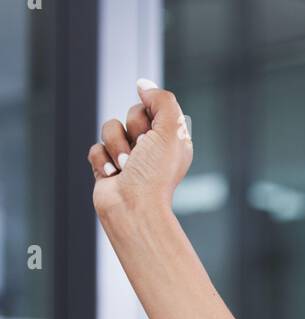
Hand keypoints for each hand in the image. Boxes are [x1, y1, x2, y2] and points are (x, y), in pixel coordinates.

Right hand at [87, 78, 192, 219]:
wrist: (133, 209)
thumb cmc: (155, 175)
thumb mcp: (171, 130)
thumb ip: (162, 99)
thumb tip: (143, 84)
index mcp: (171, 140)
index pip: (153, 106)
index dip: (149, 114)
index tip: (154, 134)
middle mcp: (152, 148)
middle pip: (131, 114)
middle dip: (132, 130)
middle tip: (141, 152)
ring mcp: (128, 158)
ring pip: (110, 128)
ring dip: (116, 146)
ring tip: (126, 167)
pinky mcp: (108, 168)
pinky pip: (96, 148)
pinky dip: (102, 161)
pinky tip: (114, 176)